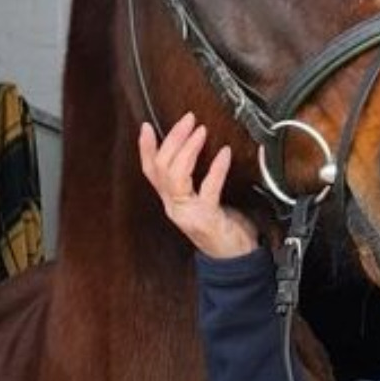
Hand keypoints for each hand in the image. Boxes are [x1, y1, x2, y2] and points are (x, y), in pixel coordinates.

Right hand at [138, 112, 258, 258]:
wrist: (234, 260)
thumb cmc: (222, 228)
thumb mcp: (203, 200)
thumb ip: (194, 181)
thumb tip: (198, 149)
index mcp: (172, 201)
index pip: (150, 171)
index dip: (145, 148)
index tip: (146, 126)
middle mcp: (174, 207)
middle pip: (162, 167)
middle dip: (173, 139)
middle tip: (188, 120)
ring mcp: (188, 213)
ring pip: (175, 176)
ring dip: (188, 149)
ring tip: (200, 131)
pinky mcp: (206, 218)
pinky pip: (208, 189)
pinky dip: (215, 168)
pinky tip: (224, 154)